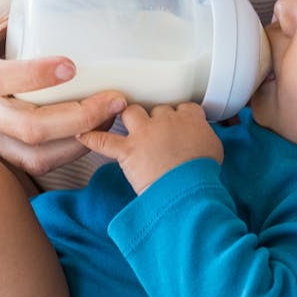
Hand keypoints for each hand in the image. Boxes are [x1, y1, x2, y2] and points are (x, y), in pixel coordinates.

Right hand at [0, 0, 127, 174]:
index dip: (33, 76)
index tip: (71, 66)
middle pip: (26, 127)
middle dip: (78, 118)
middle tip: (115, 99)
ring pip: (33, 153)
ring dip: (79, 141)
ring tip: (110, 117)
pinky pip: (32, 161)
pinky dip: (67, 152)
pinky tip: (91, 131)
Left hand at [77, 103, 222, 193]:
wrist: (188, 189)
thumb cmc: (203, 174)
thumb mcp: (214, 149)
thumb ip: (204, 137)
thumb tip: (199, 140)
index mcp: (190, 118)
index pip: (182, 107)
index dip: (178, 116)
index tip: (178, 124)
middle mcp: (166, 120)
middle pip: (156, 109)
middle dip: (155, 119)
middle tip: (156, 132)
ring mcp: (145, 133)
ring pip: (131, 112)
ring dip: (129, 118)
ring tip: (128, 125)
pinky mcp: (128, 150)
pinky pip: (103, 141)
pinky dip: (92, 138)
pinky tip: (83, 135)